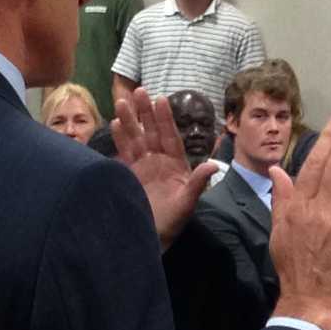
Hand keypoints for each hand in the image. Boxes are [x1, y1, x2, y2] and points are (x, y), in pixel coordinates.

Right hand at [112, 88, 217, 251]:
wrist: (151, 238)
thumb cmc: (172, 222)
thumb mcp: (187, 203)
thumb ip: (198, 183)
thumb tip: (215, 165)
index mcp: (176, 164)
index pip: (170, 136)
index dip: (165, 118)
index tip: (161, 99)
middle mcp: (160, 161)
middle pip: (152, 131)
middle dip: (145, 112)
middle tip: (139, 91)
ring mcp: (144, 166)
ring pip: (136, 138)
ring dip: (129, 120)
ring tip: (122, 101)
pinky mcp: (129, 174)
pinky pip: (124, 152)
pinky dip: (120, 138)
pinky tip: (115, 123)